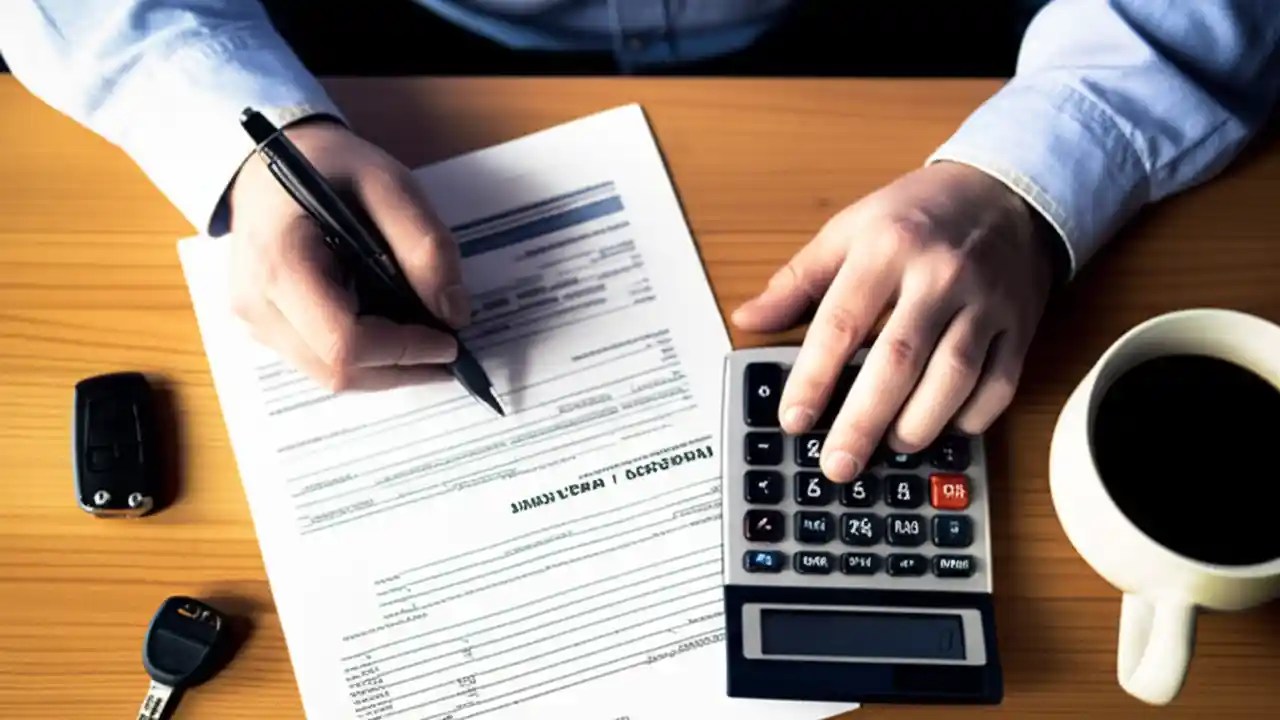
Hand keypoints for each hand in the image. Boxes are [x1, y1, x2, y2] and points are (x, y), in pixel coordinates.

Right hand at [228, 118, 468, 390]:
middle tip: (449, 349)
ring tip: (426, 341)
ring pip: (330, 376)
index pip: (344, 342)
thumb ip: (425, 245)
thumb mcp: (388, 185)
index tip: (449, 342)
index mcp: (281, 264)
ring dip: (386, 368)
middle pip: (338, 371)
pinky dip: (365, 358)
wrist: (270, 164)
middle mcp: (257, 305)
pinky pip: (320, 362)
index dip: (404, 351)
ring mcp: (255, 322)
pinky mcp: (265, 329)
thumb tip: (454, 314)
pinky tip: (393, 333)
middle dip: (401, 367)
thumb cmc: (327, 167)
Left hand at [732, 161, 1056, 482]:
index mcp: (885, 247)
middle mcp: (938, 274)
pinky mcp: (1019, 326)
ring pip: (953, 378)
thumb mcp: (849, 230)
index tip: (794, 420)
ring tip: (889, 447)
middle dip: (863, 421)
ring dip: (918, 424)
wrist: (1004, 192)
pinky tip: (943, 431)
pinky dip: (971, 418)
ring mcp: (985, 302)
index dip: (814, 377)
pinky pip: (999, 385)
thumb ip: (797, 281)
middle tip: (837, 463)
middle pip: (898, 360)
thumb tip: (748, 320)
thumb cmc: (916, 216)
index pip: (841, 323)